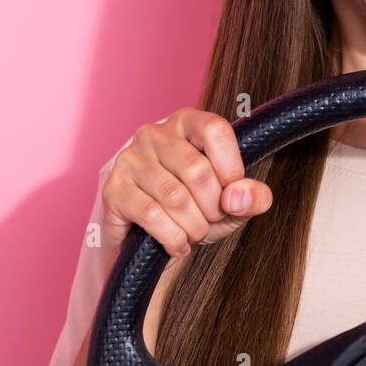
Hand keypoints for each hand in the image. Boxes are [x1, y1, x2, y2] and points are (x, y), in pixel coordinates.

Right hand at [99, 107, 272, 257]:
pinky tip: (177, 243)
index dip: (231, 169)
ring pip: (175, 197)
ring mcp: (130, 160)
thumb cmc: (197, 209)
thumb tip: (240, 197)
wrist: (155, 241)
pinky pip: (152, 215)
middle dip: (213, 208)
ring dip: (194, 227)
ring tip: (194, 233)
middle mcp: (154, 134)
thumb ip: (252, 197)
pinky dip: (173, 238)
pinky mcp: (114, 190)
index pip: (215, 130)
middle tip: (211, 221)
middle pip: (197, 170)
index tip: (231, 195)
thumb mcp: (233, 203)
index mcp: (187, 122)